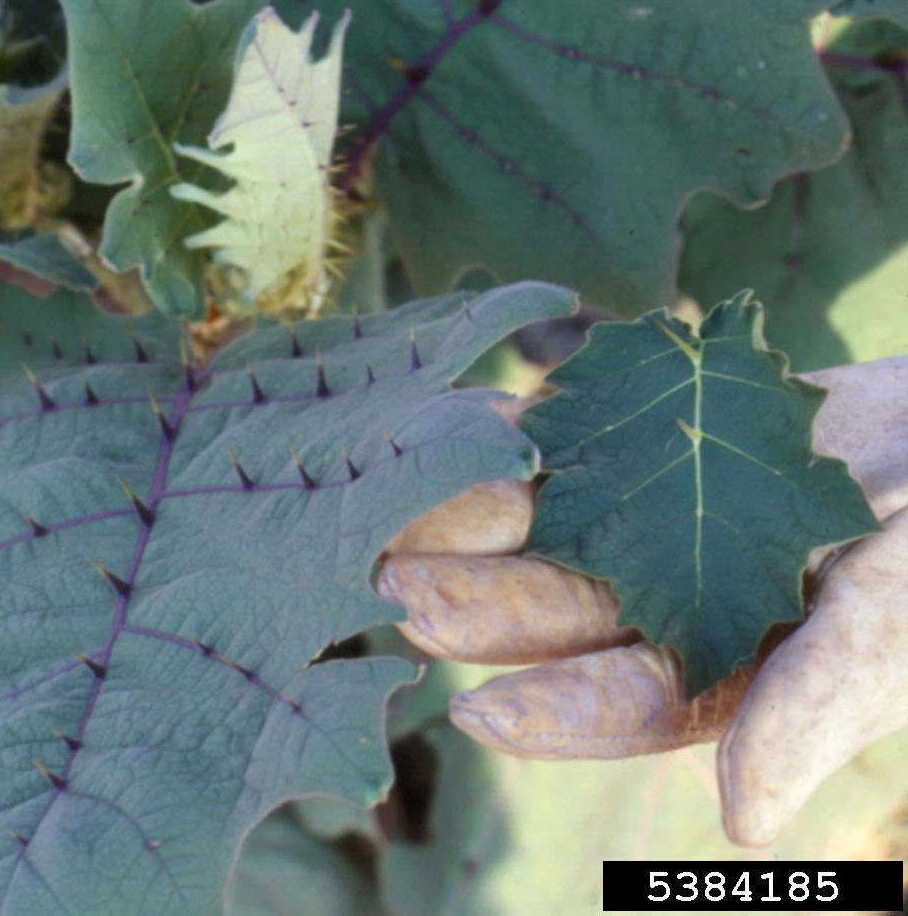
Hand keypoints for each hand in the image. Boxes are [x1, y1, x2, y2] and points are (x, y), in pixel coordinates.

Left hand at [380, 356, 907, 845]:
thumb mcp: (892, 619)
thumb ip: (817, 701)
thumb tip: (745, 821)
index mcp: (724, 666)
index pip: (627, 702)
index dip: (558, 714)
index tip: (480, 721)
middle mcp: (670, 595)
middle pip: (561, 611)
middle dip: (481, 608)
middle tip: (400, 598)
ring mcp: (653, 510)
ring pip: (547, 522)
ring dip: (470, 523)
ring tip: (390, 525)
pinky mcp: (649, 431)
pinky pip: (571, 432)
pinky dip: (512, 432)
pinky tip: (448, 426)